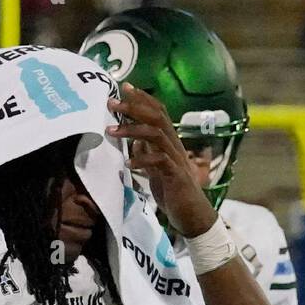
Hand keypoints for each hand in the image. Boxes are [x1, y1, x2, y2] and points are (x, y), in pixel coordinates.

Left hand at [107, 83, 216, 237]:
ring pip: (156, 134)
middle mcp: (175, 146)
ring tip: (111, 131)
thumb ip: (148, 154)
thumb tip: (135, 141)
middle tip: (112, 102)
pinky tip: (128, 163)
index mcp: (170, 143)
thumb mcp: (156, 170)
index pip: (159, 113)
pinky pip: (159, 160)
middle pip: (157, 117)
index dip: (143, 99)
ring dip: (132, 129)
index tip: (125, 88)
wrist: (192, 216)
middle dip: (134, 107)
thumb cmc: (174, 193)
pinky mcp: (176, 175)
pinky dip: (142, 159)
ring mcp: (176, 159)